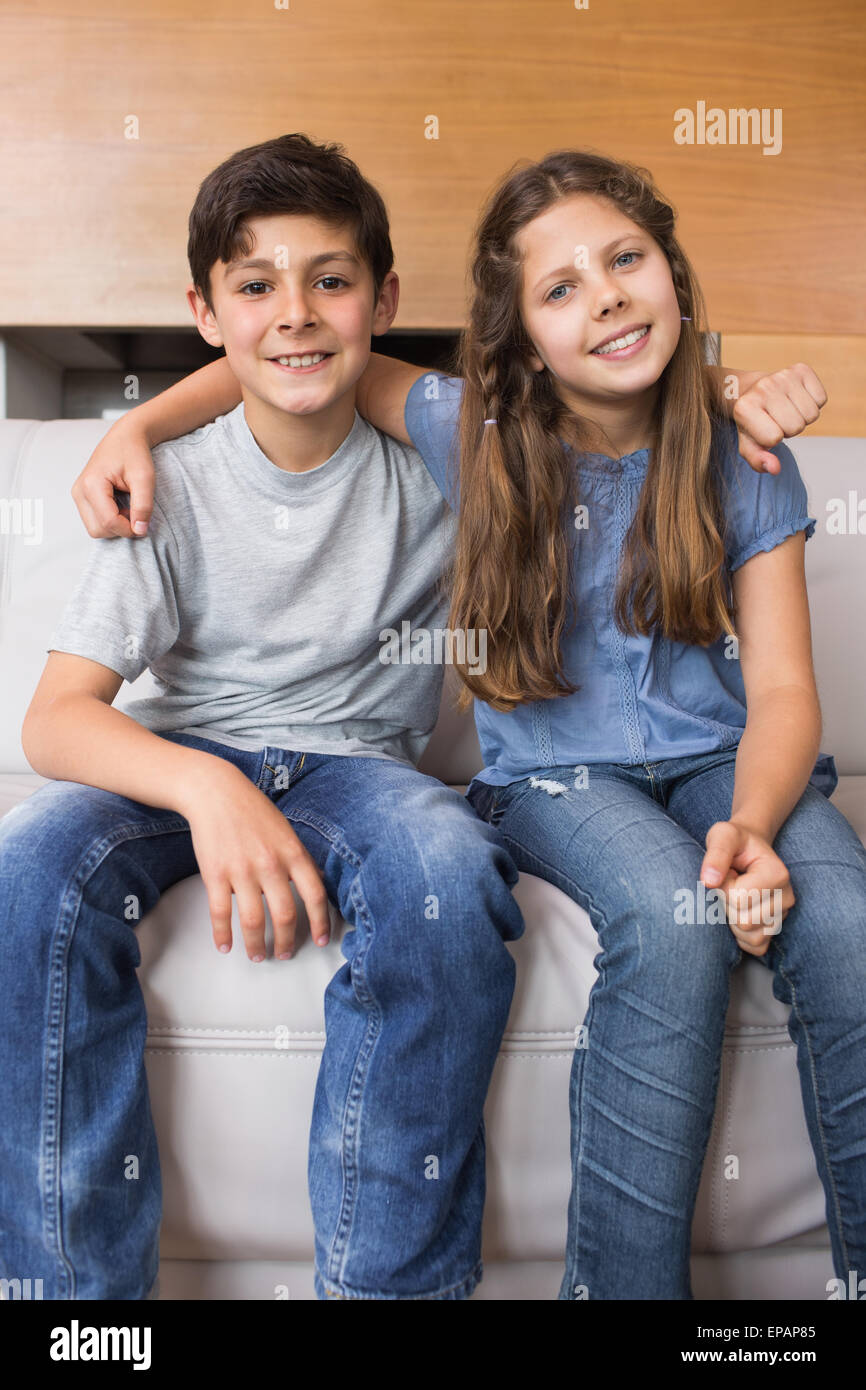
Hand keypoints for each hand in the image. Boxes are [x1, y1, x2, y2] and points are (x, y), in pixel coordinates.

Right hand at [71, 419, 155, 538]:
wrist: (125, 437)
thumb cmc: (134, 453)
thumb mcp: (145, 477)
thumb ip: (143, 505)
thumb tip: (140, 530)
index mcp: (92, 484)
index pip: (108, 522)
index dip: (129, 529)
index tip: (144, 522)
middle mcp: (79, 491)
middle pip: (98, 530)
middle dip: (120, 528)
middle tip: (136, 511)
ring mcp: (78, 495)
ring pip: (94, 529)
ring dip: (115, 525)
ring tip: (128, 506)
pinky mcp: (81, 497)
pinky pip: (94, 521)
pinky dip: (110, 520)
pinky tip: (121, 505)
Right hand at [180, 763, 331, 960]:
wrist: (215, 791)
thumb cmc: (253, 810)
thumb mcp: (286, 831)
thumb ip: (300, 859)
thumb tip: (317, 885)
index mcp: (292, 853)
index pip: (315, 895)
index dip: (321, 922)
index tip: (321, 940)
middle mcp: (270, 864)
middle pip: (285, 914)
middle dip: (287, 942)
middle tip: (285, 954)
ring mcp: (241, 871)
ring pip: (253, 921)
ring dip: (257, 946)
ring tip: (258, 956)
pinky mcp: (214, 874)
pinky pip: (220, 914)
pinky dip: (222, 935)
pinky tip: (225, 946)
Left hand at [699, 819, 794, 956]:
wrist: (748, 848)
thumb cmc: (735, 841)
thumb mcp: (723, 835)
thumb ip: (716, 855)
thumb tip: (709, 881)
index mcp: (778, 874)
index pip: (738, 898)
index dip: (724, 886)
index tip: (729, 871)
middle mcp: (787, 897)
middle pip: (744, 921)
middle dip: (727, 904)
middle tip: (731, 883)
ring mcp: (783, 915)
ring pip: (750, 936)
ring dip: (732, 919)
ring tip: (736, 895)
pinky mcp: (776, 929)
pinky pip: (756, 947)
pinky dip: (741, 936)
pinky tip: (738, 913)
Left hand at [733, 364, 826, 474]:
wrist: (751, 390)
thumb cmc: (751, 422)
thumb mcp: (748, 444)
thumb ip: (758, 460)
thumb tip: (774, 469)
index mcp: (744, 408)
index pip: (774, 438)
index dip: (772, 439)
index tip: (763, 428)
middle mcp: (763, 388)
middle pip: (796, 426)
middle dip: (789, 429)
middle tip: (777, 419)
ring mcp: (783, 376)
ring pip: (811, 415)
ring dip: (802, 417)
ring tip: (786, 410)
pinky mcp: (801, 369)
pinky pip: (821, 399)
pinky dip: (813, 403)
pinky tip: (796, 399)